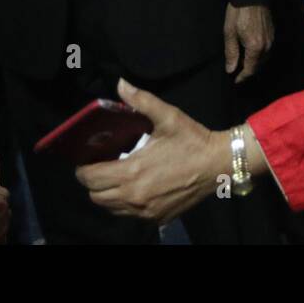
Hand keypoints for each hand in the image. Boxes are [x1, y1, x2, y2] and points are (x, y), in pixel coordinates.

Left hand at [77, 79, 223, 223]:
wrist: (219, 164)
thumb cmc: (192, 140)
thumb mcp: (168, 117)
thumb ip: (141, 101)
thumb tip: (120, 84)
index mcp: (132, 171)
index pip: (90, 178)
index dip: (83, 168)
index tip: (88, 159)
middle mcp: (134, 196)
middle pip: (96, 196)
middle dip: (93, 182)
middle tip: (102, 167)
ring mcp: (145, 211)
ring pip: (111, 208)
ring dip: (108, 194)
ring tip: (118, 177)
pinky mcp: (157, 218)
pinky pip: (129, 215)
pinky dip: (126, 204)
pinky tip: (137, 188)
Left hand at [224, 3, 272, 83]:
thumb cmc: (238, 12)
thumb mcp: (230, 32)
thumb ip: (231, 53)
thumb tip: (230, 69)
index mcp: (255, 47)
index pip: (250, 69)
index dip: (242, 77)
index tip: (235, 80)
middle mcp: (266, 46)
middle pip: (258, 65)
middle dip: (248, 70)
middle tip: (237, 71)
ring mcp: (271, 39)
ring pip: (263, 58)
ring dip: (254, 62)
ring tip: (242, 61)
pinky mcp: (272, 33)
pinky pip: (266, 49)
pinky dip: (258, 54)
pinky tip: (250, 50)